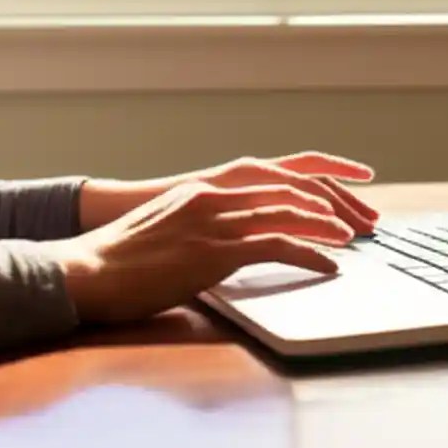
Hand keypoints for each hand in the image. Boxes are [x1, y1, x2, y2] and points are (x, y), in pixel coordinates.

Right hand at [55, 180, 352, 322]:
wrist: (85, 271)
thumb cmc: (117, 259)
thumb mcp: (165, 229)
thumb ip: (198, 226)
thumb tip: (225, 242)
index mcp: (203, 189)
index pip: (275, 175)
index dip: (314, 185)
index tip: (343, 194)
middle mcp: (213, 196)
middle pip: (291, 188)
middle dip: (332, 203)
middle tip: (361, 218)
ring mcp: (214, 221)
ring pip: (289, 213)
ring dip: (328, 227)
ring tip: (354, 238)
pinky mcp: (214, 251)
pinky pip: (276, 246)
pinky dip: (309, 255)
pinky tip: (328, 265)